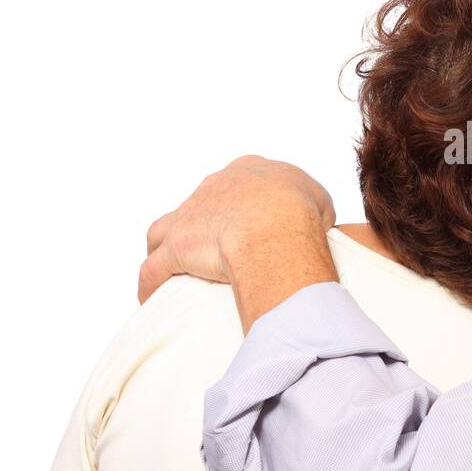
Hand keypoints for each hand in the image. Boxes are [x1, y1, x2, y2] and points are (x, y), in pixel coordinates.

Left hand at [139, 156, 338, 328]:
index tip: (250, 223)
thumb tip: (313, 222)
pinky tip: (152, 299)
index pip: (237, 183)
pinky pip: (153, 269)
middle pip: (200, 205)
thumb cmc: (302, 213)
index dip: (241, 203)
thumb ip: (312, 205)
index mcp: (249, 171)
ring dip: (165, 248)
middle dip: (204, 225)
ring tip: (173, 273)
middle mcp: (214, 186)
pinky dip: (151, 284)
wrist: (276, 226)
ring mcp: (190, 214)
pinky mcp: (176, 245)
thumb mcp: (321, 202)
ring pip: (164, 230)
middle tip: (218, 252)